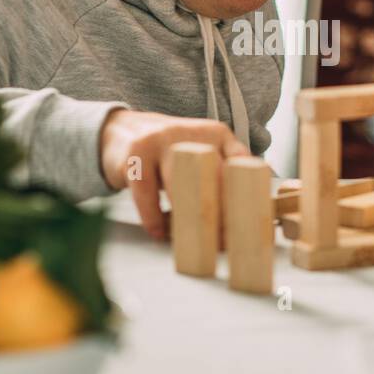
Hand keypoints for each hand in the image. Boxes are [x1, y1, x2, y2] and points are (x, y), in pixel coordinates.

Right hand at [99, 109, 248, 239]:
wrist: (122, 131)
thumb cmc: (169, 152)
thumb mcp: (201, 151)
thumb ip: (224, 173)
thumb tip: (251, 212)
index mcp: (216, 134)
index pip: (240, 163)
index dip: (246, 195)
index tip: (248, 223)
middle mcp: (191, 134)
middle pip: (213, 177)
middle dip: (219, 214)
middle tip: (222, 241)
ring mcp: (162, 141)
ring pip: (180, 186)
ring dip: (187, 219)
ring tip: (193, 242)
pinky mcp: (136, 154)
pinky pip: (147, 193)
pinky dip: (153, 218)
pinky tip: (158, 231)